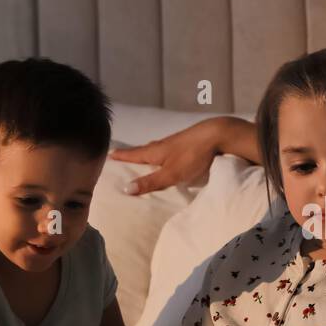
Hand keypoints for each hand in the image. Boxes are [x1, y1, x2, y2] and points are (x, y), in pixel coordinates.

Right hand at [109, 117, 229, 194]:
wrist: (216, 136)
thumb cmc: (191, 155)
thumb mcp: (170, 173)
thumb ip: (151, 182)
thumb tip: (126, 189)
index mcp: (154, 151)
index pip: (132, 154)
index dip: (120, 156)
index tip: (108, 154)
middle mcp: (161, 145)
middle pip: (142, 150)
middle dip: (131, 154)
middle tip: (121, 157)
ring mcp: (174, 144)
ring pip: (155, 149)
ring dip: (146, 154)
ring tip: (141, 158)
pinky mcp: (186, 144)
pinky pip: (167, 150)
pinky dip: (160, 154)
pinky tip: (166, 157)